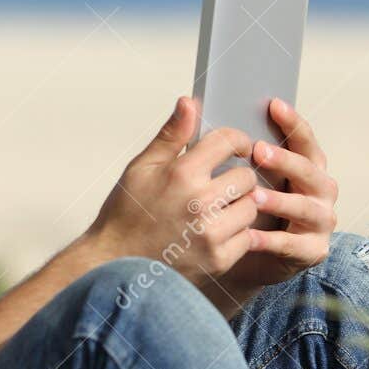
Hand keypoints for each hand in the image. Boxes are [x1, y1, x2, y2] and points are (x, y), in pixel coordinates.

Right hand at [82, 97, 259, 295]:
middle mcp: (200, 202)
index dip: (238, 140)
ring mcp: (211, 233)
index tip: (238, 148)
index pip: (229, 141)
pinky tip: (220, 231)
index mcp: (182, 173)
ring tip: (222, 208)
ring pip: (252, 207)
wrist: (117, 266)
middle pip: (246, 177)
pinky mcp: (218, 259)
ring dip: (241, 205)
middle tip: (224, 183)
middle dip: (238, 176)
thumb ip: (171, 135)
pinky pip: (248, 237)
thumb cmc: (127, 213)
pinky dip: (238, 233)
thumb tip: (189, 102)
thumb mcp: (141, 168)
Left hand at [210, 97, 338, 312]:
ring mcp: (319, 220)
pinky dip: (273, 241)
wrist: (240, 255)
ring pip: (305, 207)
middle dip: (285, 160)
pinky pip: (294, 244)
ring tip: (255, 196)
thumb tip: (188, 102)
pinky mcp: (312, 250)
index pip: (303, 138)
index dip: (292, 122)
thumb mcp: (224, 173)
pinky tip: (251, 237)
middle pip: (309, 170)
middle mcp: (319, 189)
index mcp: (305, 164)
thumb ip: (214, 142)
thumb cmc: (239, 208)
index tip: (273, 104)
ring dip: (281, 201)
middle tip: (259, 151)